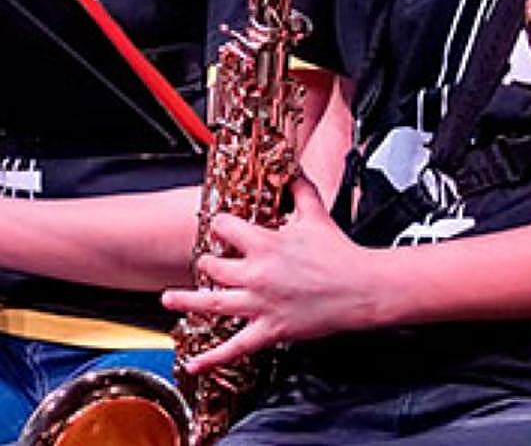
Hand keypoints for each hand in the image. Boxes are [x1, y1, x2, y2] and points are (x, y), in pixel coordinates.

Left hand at [161, 177, 376, 373]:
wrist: (361, 288)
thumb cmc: (339, 253)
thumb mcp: (316, 213)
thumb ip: (299, 189)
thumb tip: (291, 169)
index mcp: (265, 243)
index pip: (225, 228)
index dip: (221, 226)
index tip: (221, 228)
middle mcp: (257, 274)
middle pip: (212, 265)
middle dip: (207, 262)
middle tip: (207, 262)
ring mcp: (260, 304)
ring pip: (212, 303)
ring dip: (186, 300)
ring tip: (169, 299)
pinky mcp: (270, 330)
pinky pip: (235, 347)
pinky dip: (212, 358)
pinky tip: (194, 363)